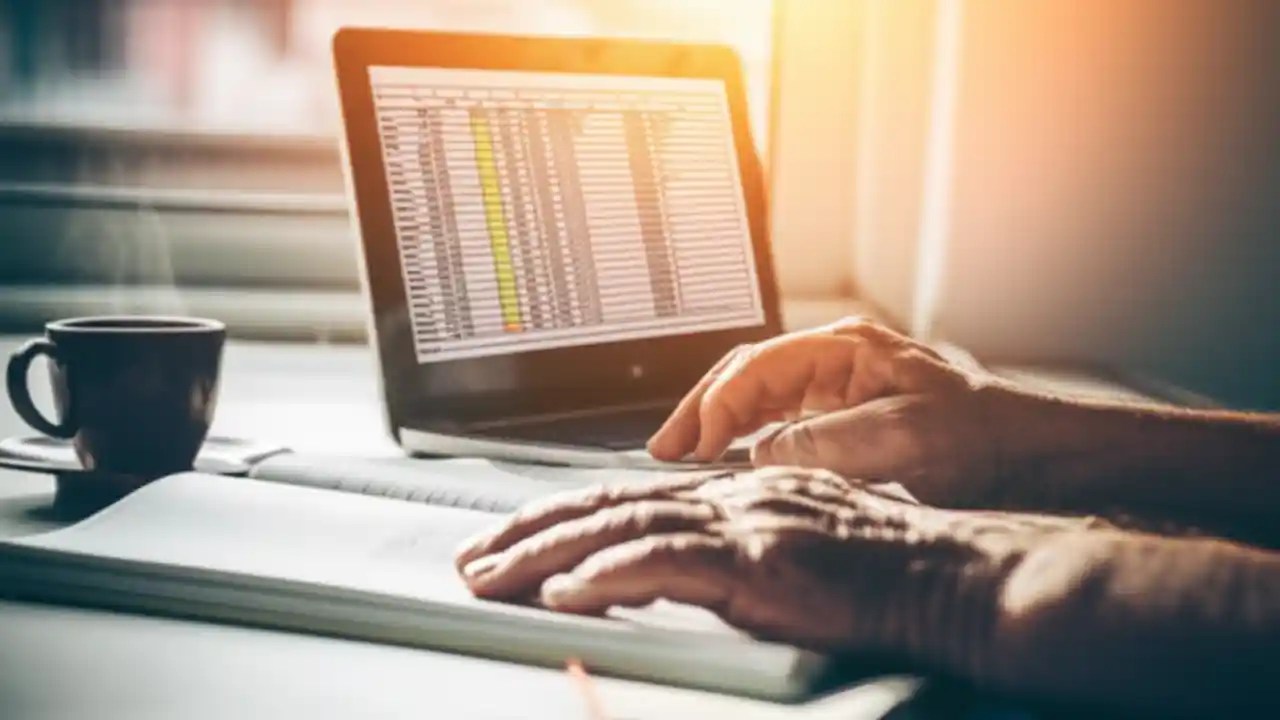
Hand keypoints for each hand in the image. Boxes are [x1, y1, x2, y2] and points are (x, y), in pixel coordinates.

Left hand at [455, 467, 1092, 669]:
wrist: (945, 573)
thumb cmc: (880, 567)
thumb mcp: (792, 543)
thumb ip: (731, 547)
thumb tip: (676, 562)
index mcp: (732, 492)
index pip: (627, 496)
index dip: (562, 513)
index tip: (514, 534)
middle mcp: (727, 498)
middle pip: (607, 507)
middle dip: (530, 532)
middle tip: (473, 558)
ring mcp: (742, 526)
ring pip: (621, 531)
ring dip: (546, 556)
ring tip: (491, 578)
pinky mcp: (760, 564)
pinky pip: (670, 566)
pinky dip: (612, 576)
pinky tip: (567, 593)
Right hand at [648, 317, 1019, 505]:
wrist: (1034, 458)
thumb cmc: (985, 438)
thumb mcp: (905, 437)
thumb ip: (827, 441)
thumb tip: (761, 453)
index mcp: (849, 349)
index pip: (760, 365)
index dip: (721, 404)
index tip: (698, 445)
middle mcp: (838, 363)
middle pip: (747, 375)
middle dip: (702, 408)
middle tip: (664, 446)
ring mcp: (840, 390)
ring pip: (758, 398)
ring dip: (717, 423)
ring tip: (680, 451)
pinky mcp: (846, 421)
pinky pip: (781, 422)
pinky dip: (747, 439)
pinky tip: (728, 458)